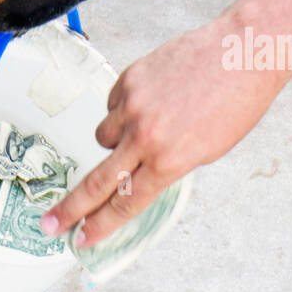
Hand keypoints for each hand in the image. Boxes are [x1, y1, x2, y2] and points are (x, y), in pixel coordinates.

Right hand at [42, 13, 288, 245]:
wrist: (242, 52)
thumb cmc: (237, 102)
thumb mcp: (210, 149)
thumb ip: (170, 164)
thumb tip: (140, 174)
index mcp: (170, 160)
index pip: (125, 203)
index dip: (100, 225)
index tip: (80, 239)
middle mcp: (146, 136)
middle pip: (97, 183)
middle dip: (70, 209)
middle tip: (49, 224)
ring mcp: (134, 105)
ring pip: (103, 136)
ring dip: (115, 141)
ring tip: (147, 125)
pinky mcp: (129, 78)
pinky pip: (113, 104)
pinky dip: (126, 108)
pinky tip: (153, 99)